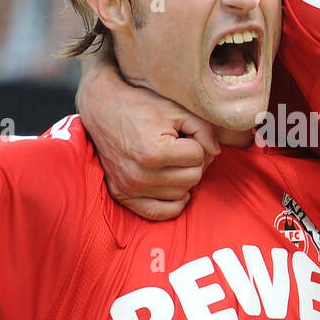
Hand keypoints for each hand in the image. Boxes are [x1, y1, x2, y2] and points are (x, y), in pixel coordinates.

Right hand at [76, 50, 219, 219]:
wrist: (102, 110)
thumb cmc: (141, 106)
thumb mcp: (175, 110)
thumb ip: (203, 129)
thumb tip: (216, 152)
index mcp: (153, 152)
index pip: (198, 157)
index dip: (196, 143)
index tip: (183, 134)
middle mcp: (140, 175)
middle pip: (193, 178)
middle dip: (192, 161)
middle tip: (180, 147)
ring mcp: (130, 188)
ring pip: (181, 195)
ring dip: (182, 178)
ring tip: (170, 160)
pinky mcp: (122, 195)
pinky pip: (159, 212)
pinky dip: (172, 202)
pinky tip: (172, 185)